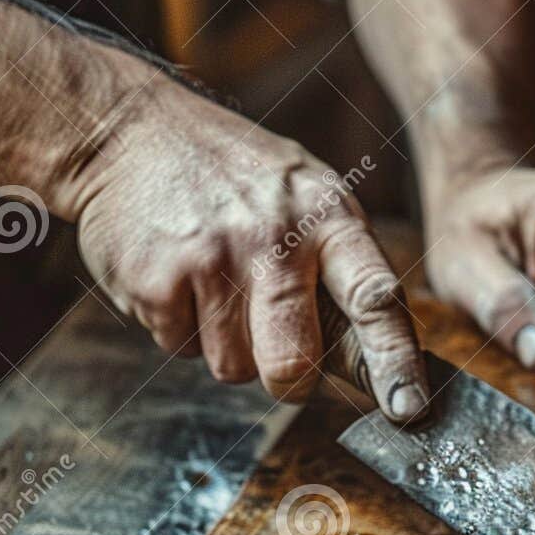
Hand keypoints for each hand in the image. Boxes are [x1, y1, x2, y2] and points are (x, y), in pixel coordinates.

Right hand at [70, 86, 428, 420]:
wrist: (127, 129)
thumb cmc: (232, 174)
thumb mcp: (305, 194)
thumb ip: (341, 268)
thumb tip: (375, 365)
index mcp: (327, 216)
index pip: (375, 297)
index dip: (394, 359)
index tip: (408, 406)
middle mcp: (275, 238)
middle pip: (294, 363)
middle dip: (288, 380)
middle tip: (276, 351)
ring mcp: (212, 259)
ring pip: (232, 367)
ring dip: (224, 344)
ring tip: (212, 281)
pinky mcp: (155, 281)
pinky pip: (178, 349)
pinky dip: (177, 327)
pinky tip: (176, 276)